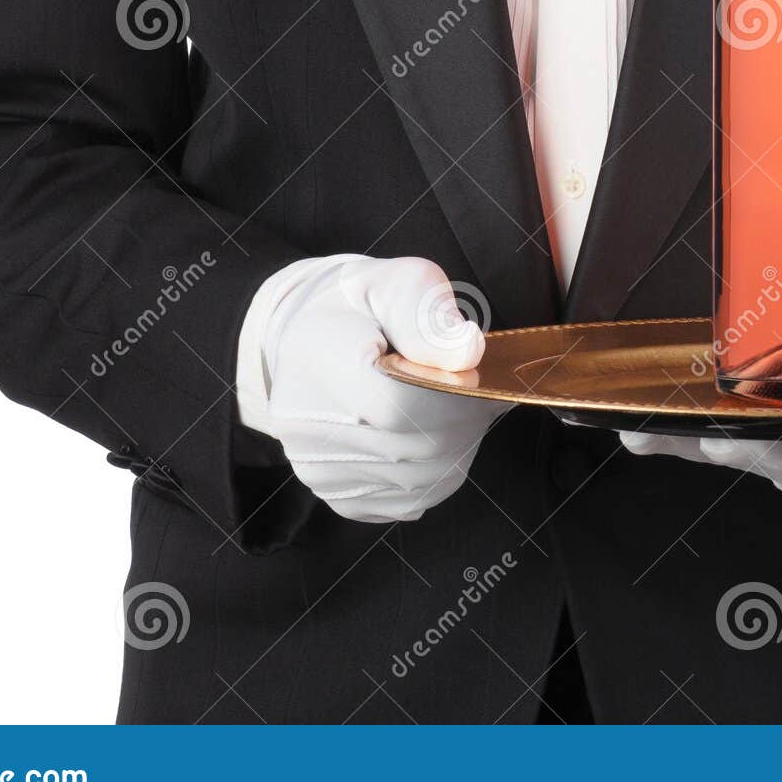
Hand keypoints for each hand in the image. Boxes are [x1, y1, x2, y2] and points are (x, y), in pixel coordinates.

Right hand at [242, 255, 503, 522]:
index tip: (470, 370)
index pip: (399, 405)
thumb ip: (429, 314)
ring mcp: (321, 469)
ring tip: (453, 406)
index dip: (452, 393)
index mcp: (319, 360)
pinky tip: (430, 433)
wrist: (306, 339)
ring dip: (456, 445)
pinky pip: (412, 500)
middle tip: (474, 387)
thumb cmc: (359, 307)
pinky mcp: (339, 496)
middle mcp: (309, 427)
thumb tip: (467, 352)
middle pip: (417, 447)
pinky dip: (437, 472)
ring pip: (423, 479)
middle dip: (464, 419)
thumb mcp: (394, 282)